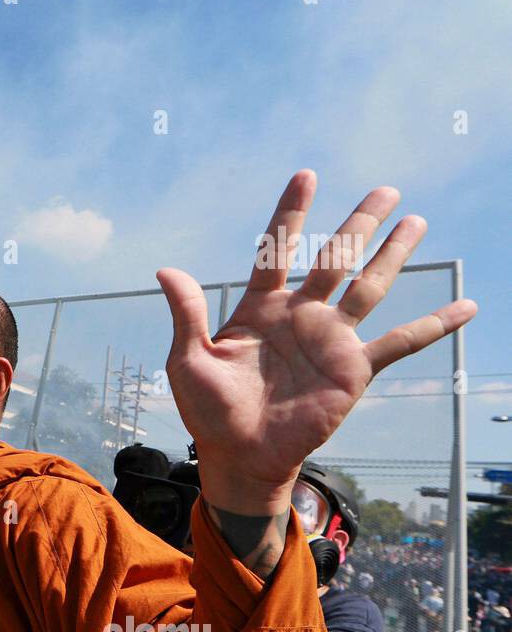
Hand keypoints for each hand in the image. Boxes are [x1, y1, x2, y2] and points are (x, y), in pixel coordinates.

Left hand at [158, 170, 476, 515]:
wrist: (239, 455)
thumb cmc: (209, 410)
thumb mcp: (189, 360)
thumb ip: (187, 314)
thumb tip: (165, 270)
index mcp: (259, 308)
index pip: (277, 250)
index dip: (291, 214)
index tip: (306, 176)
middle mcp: (300, 316)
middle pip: (335, 258)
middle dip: (359, 223)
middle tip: (385, 189)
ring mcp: (331, 340)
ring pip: (369, 286)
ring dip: (394, 255)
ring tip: (416, 221)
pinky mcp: (354, 369)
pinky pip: (401, 343)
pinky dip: (434, 326)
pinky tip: (465, 307)